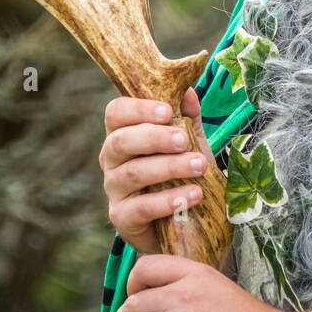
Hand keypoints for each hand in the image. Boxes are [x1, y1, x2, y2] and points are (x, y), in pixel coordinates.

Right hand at [99, 87, 211, 254]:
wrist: (184, 222)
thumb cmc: (181, 173)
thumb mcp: (189, 141)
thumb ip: (186, 115)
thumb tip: (186, 89)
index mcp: (122, 133)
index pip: (116, 112)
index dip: (139, 108)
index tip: (167, 111)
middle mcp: (111, 159)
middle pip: (120, 141)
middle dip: (154, 138)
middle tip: (184, 141)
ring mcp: (113, 189)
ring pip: (134, 172)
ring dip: (170, 167)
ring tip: (200, 166)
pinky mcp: (122, 218)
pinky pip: (142, 207)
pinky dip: (170, 200)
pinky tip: (194, 195)